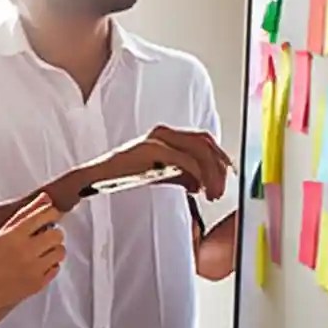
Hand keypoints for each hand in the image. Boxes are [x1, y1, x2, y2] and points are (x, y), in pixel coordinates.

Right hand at [0, 194, 64, 312]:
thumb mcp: (1, 233)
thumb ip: (25, 214)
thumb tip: (45, 198)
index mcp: (13, 235)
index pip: (45, 215)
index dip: (52, 213)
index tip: (51, 215)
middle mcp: (25, 251)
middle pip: (57, 234)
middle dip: (53, 233)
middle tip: (43, 237)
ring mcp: (33, 269)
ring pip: (60, 251)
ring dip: (53, 249)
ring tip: (40, 252)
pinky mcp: (38, 284)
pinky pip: (56, 268)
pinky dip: (49, 265)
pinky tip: (36, 265)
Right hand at [89, 125, 231, 200]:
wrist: (98, 177)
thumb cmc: (125, 174)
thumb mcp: (160, 174)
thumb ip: (183, 175)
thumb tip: (201, 183)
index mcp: (168, 135)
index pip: (204, 140)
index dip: (221, 157)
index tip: (228, 176)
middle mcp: (164, 133)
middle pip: (205, 142)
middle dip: (219, 167)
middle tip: (220, 190)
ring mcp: (157, 140)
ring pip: (198, 150)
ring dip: (211, 173)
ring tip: (211, 193)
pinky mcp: (151, 150)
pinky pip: (183, 159)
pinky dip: (196, 174)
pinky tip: (196, 188)